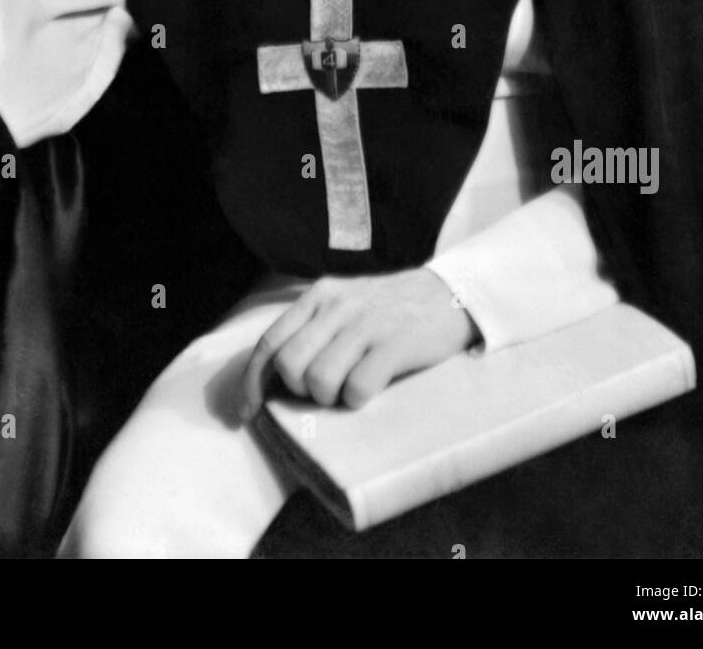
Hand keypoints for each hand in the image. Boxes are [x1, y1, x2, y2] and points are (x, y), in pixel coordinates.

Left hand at [240, 269, 479, 418]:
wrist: (450, 294)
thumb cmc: (391, 308)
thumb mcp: (346, 303)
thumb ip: (314, 327)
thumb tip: (275, 374)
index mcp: (320, 296)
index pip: (270, 341)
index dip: (254, 381)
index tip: (252, 409)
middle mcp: (338, 306)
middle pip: (289, 365)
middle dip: (299, 390)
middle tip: (324, 391)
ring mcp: (367, 324)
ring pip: (319, 379)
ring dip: (330, 398)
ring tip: (350, 389)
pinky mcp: (395, 344)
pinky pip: (358, 387)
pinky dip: (359, 399)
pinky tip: (371, 390)